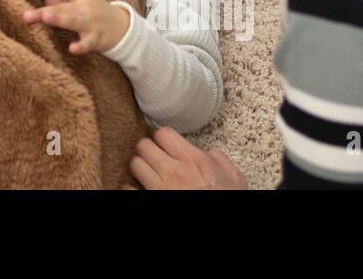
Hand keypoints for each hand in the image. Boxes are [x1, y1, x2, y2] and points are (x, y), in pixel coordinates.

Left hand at [23, 0, 129, 53]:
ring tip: (45, 18)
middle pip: (61, 8)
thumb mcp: (81, 2)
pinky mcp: (96, 39)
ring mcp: (90, 24)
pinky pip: (87, 44)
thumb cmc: (97, 12)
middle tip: (25, 15)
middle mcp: (84, 8)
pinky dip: (81, 46)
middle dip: (44, 11)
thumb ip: (62, 1)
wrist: (123, 27)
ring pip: (73, 21)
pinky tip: (72, 48)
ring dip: (59, 20)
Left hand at [127, 127, 247, 189]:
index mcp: (193, 160)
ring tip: (148, 171)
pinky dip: (131, 187)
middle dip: (148, 149)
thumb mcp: (234, 179)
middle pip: (144, 145)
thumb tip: (210, 154)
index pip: (163, 134)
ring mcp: (158, 187)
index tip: (167, 144)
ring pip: (135, 164)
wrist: (221, 227)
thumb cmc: (225, 198)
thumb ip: (220, 161)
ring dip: (140, 166)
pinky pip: (128, 189)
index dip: (164, 138)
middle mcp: (172, 171)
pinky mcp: (151, 200)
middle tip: (155, 156)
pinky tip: (140, 188)